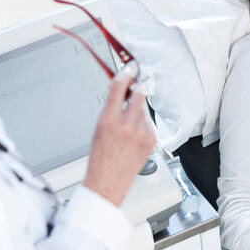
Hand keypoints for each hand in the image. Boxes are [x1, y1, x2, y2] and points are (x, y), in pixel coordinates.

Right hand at [83, 73, 156, 207]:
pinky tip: (133, 139)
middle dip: (137, 89)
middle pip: (140, 93)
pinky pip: (148, 124)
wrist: (107, 183)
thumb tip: (120, 90)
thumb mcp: (98, 128)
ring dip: (137, 112)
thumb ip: (110, 108)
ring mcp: (141, 132)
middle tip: (135, 87)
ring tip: (127, 129)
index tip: (129, 66)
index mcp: (108, 119)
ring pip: (143, 110)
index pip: (119, 86)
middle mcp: (126, 124)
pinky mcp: (151, 140)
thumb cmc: (100, 158)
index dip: (126, 73)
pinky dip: (142, 127)